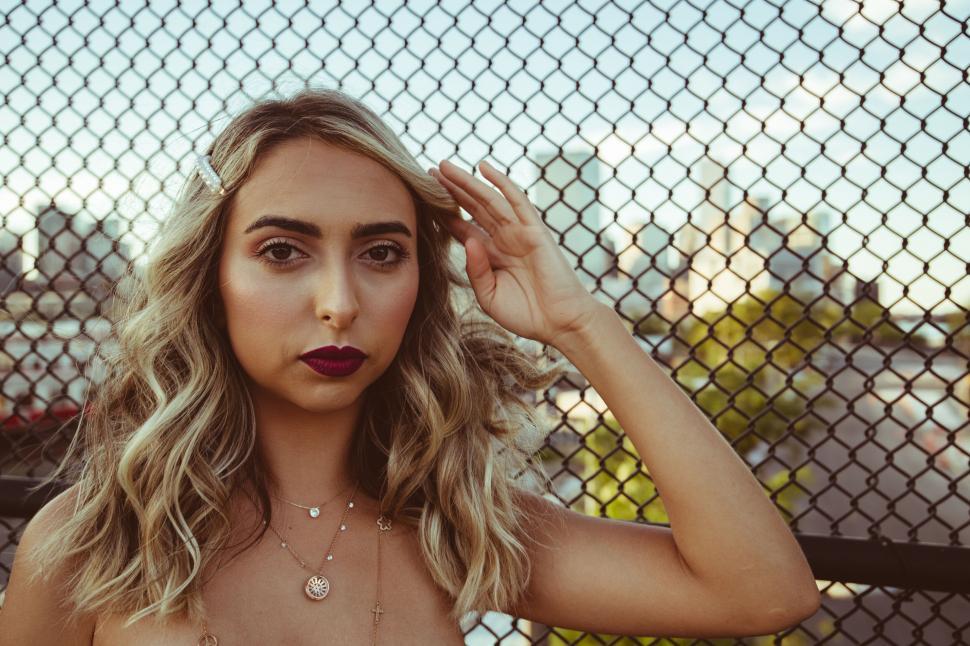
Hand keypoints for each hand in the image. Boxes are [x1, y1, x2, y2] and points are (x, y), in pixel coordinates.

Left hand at [428, 159, 602, 346]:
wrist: (558, 323)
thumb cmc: (526, 314)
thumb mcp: (489, 296)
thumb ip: (475, 270)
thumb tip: (469, 241)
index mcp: (490, 256)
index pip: (462, 229)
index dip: (443, 213)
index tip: (422, 199)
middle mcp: (503, 239)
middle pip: (472, 209)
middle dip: (451, 191)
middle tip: (429, 172)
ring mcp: (519, 232)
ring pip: (488, 200)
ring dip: (466, 182)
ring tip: (443, 167)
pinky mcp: (535, 230)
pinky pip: (517, 200)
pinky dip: (501, 182)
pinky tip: (483, 167)